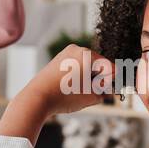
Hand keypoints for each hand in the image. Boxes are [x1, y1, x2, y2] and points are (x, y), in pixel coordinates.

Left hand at [0, 46, 120, 142]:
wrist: (37, 98)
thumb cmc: (64, 96)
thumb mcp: (90, 97)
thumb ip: (104, 92)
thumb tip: (107, 91)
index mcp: (88, 55)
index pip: (109, 67)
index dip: (111, 81)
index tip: (109, 91)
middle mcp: (77, 49)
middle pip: (98, 64)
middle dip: (100, 79)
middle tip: (95, 93)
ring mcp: (66, 53)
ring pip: (86, 65)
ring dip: (89, 78)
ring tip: (82, 92)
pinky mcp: (58, 60)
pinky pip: (75, 66)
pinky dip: (79, 76)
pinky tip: (73, 88)